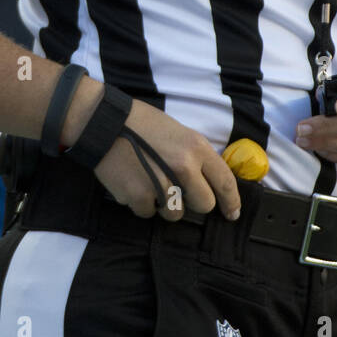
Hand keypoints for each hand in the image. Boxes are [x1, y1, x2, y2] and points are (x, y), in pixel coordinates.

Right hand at [93, 97, 241, 221]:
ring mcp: (161, 184)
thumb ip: (195, 156)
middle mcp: (184, 167)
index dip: (231, 201)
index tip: (232, 214)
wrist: (104, 122)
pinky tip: (132, 183)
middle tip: (178, 192)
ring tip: (150, 183)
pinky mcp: (138, 196)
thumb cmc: (142, 123)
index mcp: (196, 148)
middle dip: (193, 203)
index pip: (225, 182)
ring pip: (175, 214)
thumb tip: (207, 181)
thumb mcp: (178, 131)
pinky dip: (140, 203)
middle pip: (203, 205)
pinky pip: (147, 213)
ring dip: (165, 205)